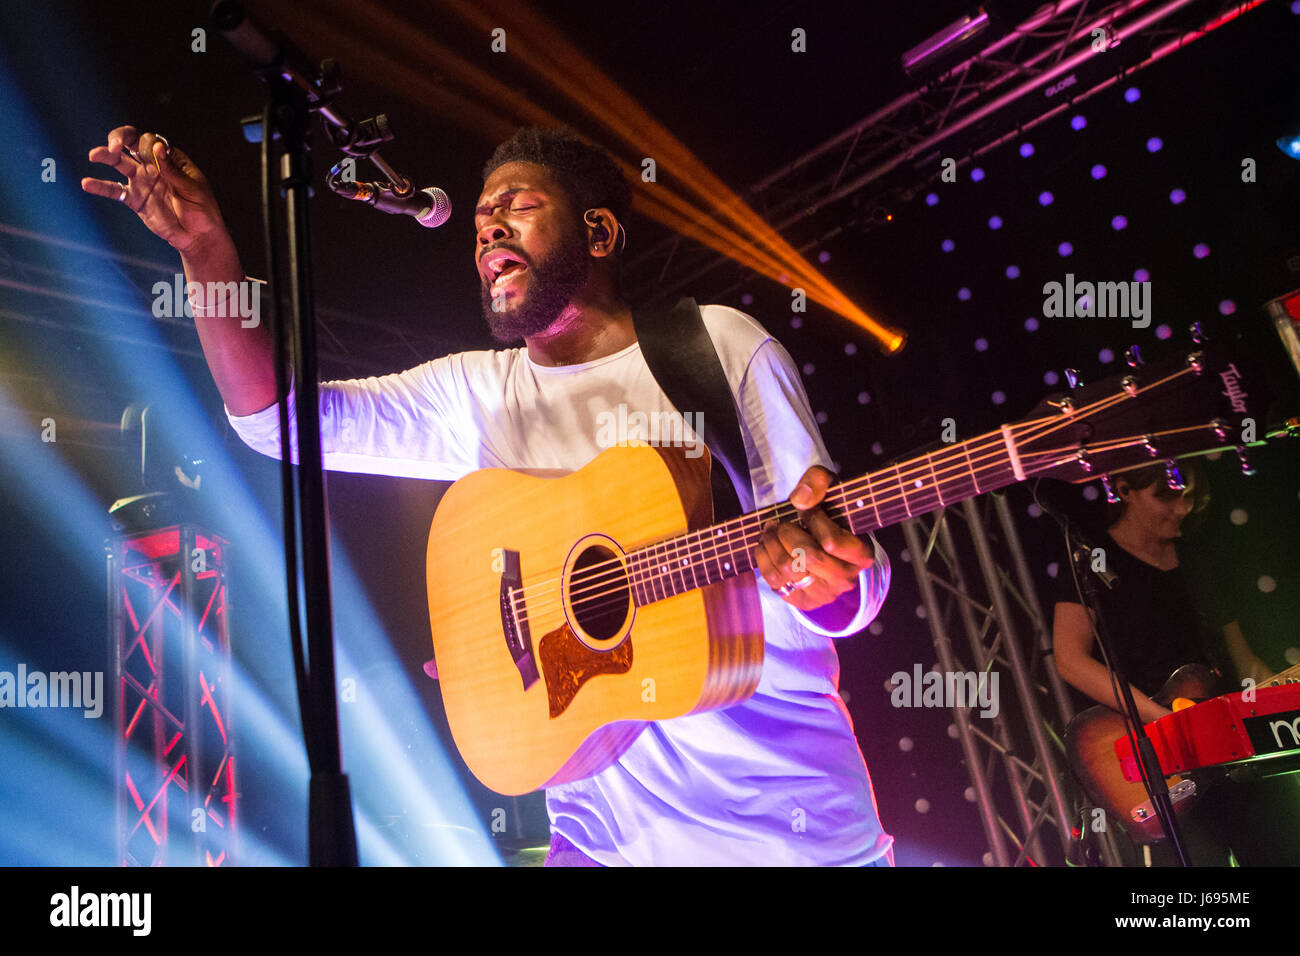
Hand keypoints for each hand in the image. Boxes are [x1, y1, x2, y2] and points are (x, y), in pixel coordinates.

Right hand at [82, 126, 230, 254]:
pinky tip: (87, 184)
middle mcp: (153, 166)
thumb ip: (173, 170)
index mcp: (170, 159)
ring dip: (105, 156)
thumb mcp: (193, 189)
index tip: (151, 159)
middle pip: (130, 144)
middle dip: (119, 139)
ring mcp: (142, 181)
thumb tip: (157, 147)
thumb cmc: (202, 210)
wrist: (198, 236)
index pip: (151, 142)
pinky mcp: (134, 199)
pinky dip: (100, 187)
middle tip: (113, 147)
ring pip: (119, 163)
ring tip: (94, 155)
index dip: (146, 146)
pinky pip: (114, 190)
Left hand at [754, 465, 873, 612]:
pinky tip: (766, 546)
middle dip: (786, 534)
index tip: (806, 510)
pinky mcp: (803, 601)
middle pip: (808, 557)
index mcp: (862, 555)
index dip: (813, 521)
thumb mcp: (830, 488)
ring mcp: (825, 594)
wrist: (822, 541)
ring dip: (771, 544)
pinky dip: (764, 560)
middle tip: (778, 522)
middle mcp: (847, 579)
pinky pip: (775, 582)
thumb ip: (818, 481)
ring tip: (769, 531)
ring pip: (789, 569)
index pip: (832, 542)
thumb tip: (800, 500)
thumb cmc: (829, 513)